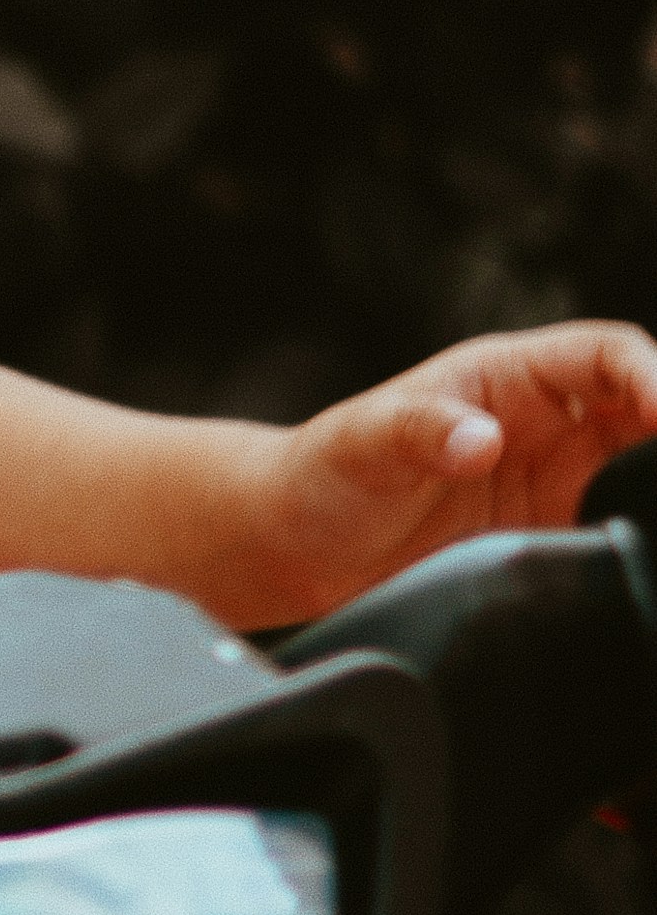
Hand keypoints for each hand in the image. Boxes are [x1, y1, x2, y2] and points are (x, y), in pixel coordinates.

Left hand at [248, 322, 656, 619]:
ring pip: (645, 469)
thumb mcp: (362, 443)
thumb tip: (480, 440)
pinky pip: (619, 530)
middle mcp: (546, 423)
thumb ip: (419, 431)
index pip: (607, 356)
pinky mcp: (550, 540)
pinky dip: (645, 537)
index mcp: (510, 377)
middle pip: (646, 406)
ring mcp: (555, 482)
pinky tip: (652, 558)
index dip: (653, 375)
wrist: (294, 546)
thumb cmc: (322, 473)